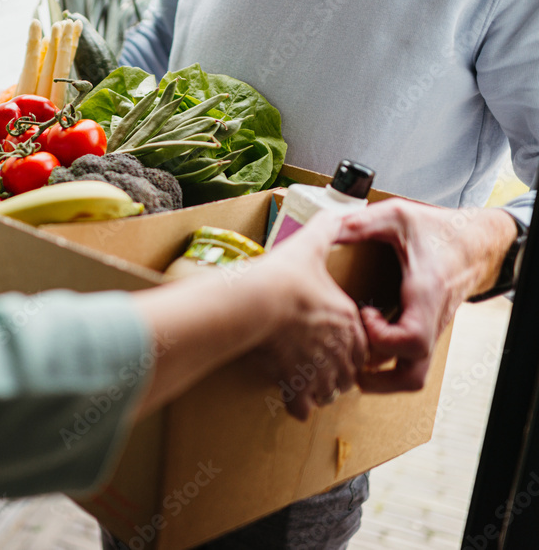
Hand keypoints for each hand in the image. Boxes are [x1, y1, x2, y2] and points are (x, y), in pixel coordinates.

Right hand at [250, 211, 366, 419]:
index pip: (361, 341)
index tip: (335, 345)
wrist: (254, 302)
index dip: (350, 345)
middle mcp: (338, 346)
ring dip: (320, 389)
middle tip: (323, 368)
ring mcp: (317, 366)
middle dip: (337, 371)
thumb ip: (325, 229)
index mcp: (346, 318)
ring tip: (309, 385)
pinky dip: (298, 405)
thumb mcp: (308, 246)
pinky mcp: (293, 380)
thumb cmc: (281, 276)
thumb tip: (334, 211)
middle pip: (347, 369)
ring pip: (329, 389)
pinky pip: (301, 404)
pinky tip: (292, 402)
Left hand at [338, 199, 518, 392]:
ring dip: (381, 379)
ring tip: (351, 358)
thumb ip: (365, 221)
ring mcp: (430, 330)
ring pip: (413, 377)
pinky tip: (363, 345)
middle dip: (376, 378)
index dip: (381, 337)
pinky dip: (387, 365)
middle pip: (412, 376)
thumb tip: (330, 226)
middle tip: (348, 357)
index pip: (411, 340)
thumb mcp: (400, 215)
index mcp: (426, 294)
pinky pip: (410, 363)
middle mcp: (430, 320)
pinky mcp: (426, 332)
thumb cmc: (440, 231)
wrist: (477, 242)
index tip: (363, 313)